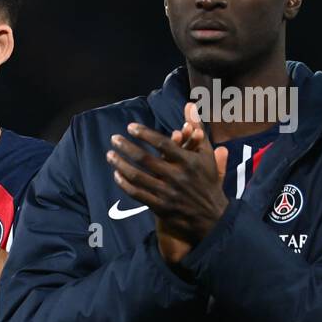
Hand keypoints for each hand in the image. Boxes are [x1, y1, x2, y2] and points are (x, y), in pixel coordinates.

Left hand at [108, 102, 228, 262]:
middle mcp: (177, 176)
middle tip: (114, 138)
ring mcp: (167, 193)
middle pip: (145, 159)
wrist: (211, 216)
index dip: (145, 134)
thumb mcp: (206, 154)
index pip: (163, 143)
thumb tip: (189, 105)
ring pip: (137, 177)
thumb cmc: (207, 180)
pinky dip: (124, 184)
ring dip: (120, 164)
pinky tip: (116, 174)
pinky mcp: (160, 207)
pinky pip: (137, 194)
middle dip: (126, 147)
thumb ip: (196, 128)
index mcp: (189, 162)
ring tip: (110, 154)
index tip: (130, 127)